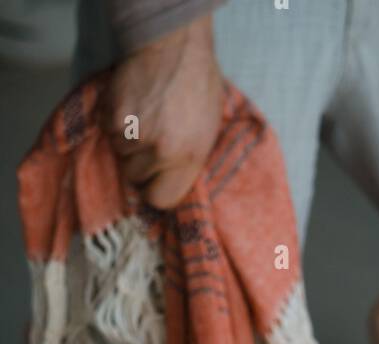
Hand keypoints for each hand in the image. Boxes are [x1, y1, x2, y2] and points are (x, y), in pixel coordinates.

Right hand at [101, 15, 223, 209]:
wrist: (174, 45)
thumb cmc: (197, 86)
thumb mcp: (207, 130)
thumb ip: (189, 160)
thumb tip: (171, 185)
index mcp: (189, 158)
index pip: (162, 200)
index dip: (155, 189)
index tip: (154, 179)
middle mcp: (162, 152)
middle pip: (135, 177)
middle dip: (138, 162)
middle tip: (148, 138)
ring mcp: (137, 134)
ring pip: (119, 153)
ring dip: (126, 139)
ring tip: (142, 116)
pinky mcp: (115, 116)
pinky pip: (107, 131)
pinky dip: (114, 120)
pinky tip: (130, 104)